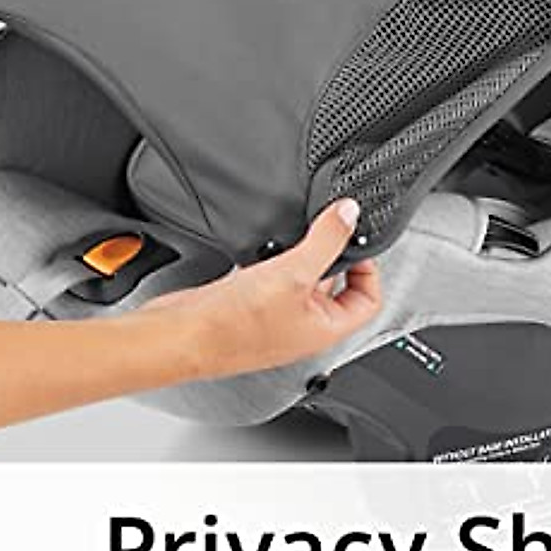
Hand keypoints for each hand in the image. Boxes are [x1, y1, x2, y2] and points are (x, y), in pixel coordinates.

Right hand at [147, 198, 382, 379]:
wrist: (182, 335)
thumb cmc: (232, 326)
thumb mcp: (294, 273)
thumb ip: (326, 241)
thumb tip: (349, 215)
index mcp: (325, 329)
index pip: (368, 301)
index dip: (369, 271)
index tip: (355, 243)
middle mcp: (303, 327)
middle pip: (335, 288)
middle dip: (332, 258)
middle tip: (325, 233)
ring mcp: (276, 318)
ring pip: (302, 281)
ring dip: (301, 258)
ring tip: (292, 243)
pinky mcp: (251, 307)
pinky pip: (274, 280)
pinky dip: (273, 262)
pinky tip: (262, 252)